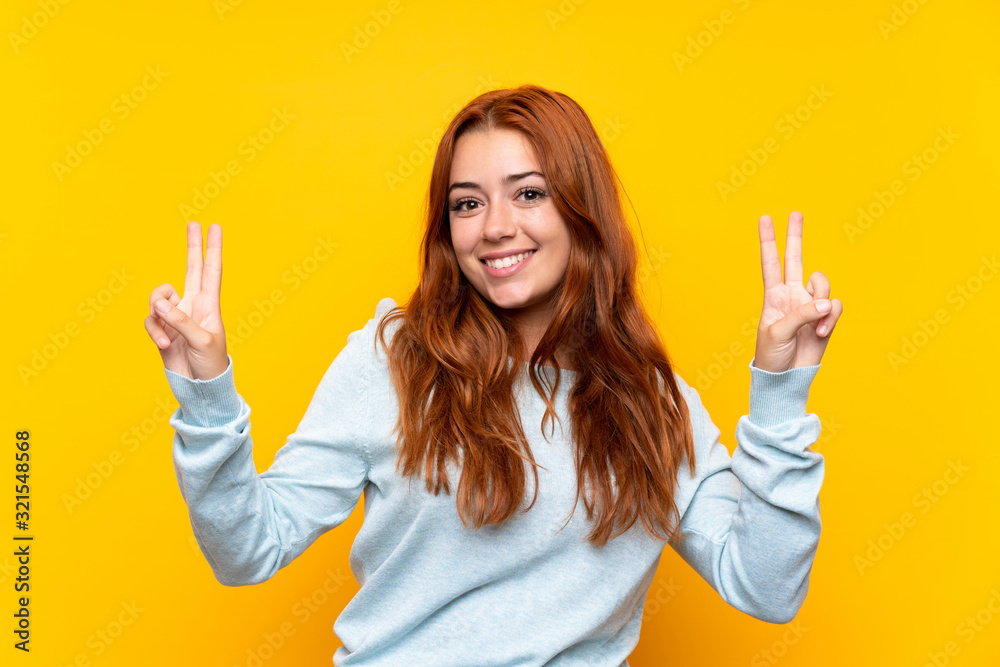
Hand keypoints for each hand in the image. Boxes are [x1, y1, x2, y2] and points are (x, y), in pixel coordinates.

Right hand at [143, 222, 228, 380]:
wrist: (198, 387)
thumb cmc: (209, 364)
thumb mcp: (201, 341)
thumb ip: (181, 320)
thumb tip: (160, 303)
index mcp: (209, 305)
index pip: (212, 271)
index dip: (213, 249)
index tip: (215, 227)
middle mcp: (192, 305)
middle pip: (191, 269)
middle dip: (192, 247)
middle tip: (193, 223)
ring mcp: (176, 316)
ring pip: (159, 297)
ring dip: (158, 312)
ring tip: (167, 333)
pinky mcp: (161, 330)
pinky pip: (150, 320)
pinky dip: (154, 330)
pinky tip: (164, 343)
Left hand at [752, 212, 842, 372]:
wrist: (786, 378)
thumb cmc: (772, 356)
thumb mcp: (778, 333)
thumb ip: (801, 314)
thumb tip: (825, 302)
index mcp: (773, 296)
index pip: (770, 262)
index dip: (768, 241)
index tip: (764, 218)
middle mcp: (792, 295)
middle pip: (795, 258)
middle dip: (795, 236)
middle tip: (795, 213)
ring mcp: (810, 305)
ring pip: (823, 284)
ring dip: (822, 303)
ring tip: (816, 327)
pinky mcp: (826, 318)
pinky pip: (835, 306)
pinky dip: (831, 318)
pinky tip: (821, 333)